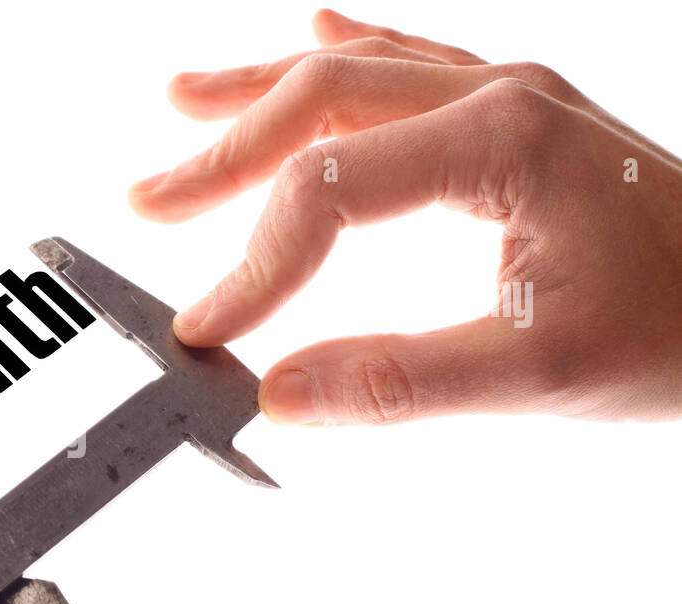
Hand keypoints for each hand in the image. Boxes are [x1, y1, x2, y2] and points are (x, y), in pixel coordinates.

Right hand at [129, 8, 681, 424]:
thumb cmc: (681, 327)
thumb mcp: (543, 372)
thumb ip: (403, 382)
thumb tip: (282, 395)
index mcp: (500, 143)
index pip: (331, 191)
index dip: (255, 265)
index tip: (207, 331)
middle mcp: (496, 98)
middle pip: (322, 99)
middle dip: (224, 154)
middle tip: (147, 201)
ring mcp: (507, 97)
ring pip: (355, 71)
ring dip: (261, 94)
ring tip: (181, 105)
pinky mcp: (514, 116)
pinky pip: (411, 65)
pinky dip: (343, 60)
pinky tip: (307, 36)